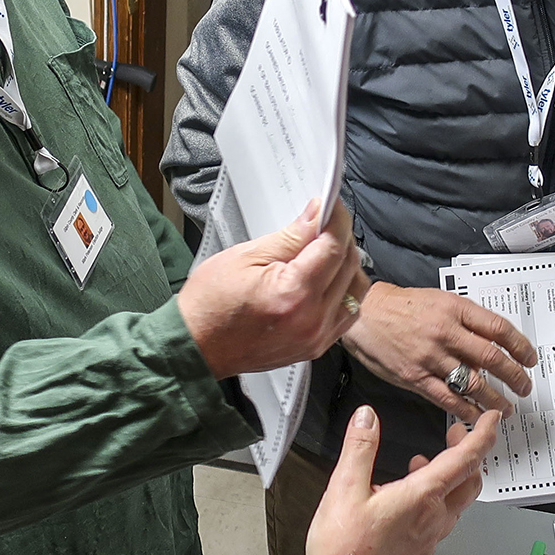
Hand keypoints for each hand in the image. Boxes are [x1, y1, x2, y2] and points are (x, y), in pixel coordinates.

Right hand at [178, 200, 367, 379]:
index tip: (330, 206)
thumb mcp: (245, 257)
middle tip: (322, 224)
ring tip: (322, 252)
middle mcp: (312, 319)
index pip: (333, 247)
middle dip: (341, 238)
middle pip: (350, 265)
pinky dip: (344, 292)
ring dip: (346, 265)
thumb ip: (289, 237)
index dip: (336, 220)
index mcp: (293, 294)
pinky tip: (324, 280)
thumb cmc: (211, 305)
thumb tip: (316, 216)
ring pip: (357, 290)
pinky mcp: (316, 347)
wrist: (197, 346)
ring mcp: (317, 337)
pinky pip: (348, 313)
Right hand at [296, 405, 498, 554]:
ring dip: (450, 476)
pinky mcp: (420, 552)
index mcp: (422, 498)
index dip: (483, 436)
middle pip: (470, 482)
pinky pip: (441, 519)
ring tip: (424, 462)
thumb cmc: (344, 552)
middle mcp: (433, 519)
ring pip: (457, 502)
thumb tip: (367, 418)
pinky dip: (437, 498)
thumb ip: (359, 448)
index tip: (492, 420)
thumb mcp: (344, 488)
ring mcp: (429, 539)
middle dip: (468, 453)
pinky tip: (409, 497)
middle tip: (456, 435)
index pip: (465, 460)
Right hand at [340, 281, 536, 421]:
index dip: (520, 346)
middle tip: (524, 386)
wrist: (364, 314)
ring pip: (473, 383)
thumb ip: (465, 321)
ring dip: (495, 398)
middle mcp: (446, 332)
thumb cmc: (401, 306)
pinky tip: (477, 414)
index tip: (530, 358)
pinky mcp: (416, 378)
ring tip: (505, 407)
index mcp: (454, 309)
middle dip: (514, 376)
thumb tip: (491, 344)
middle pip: (491, 357)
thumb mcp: (439, 300)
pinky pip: (448, 398)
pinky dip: (467, 409)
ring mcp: (431, 357)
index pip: (498, 328)